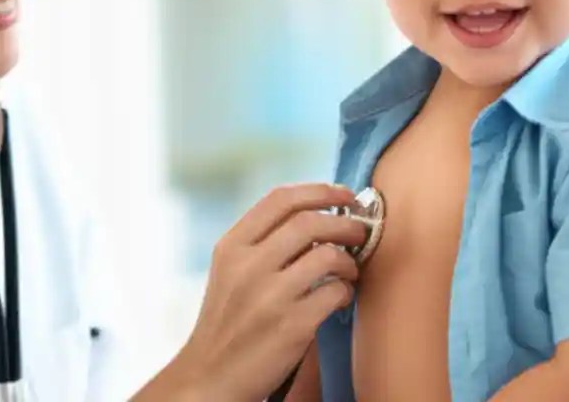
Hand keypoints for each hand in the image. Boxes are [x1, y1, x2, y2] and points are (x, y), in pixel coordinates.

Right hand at [134, 184, 365, 401]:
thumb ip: (262, 242)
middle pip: (310, 221)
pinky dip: (345, 292)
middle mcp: (247, 266)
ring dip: (349, 260)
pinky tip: (339, 298)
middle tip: (359, 232)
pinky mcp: (291, 326)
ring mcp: (269, 296)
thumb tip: (317, 216)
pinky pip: (335, 293)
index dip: (320, 190)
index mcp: (231, 246)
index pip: (280, 199)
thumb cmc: (228, 322)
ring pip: (328, 255)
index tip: (343, 195)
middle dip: (345, 223)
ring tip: (349, 270)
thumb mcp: (229, 272)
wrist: (209, 377)